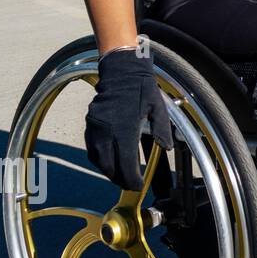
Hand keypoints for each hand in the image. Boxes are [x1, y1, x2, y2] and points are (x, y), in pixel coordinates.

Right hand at [84, 48, 172, 190]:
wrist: (121, 71)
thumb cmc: (142, 89)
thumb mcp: (158, 108)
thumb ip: (161, 129)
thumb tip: (166, 148)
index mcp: (124, 130)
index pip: (126, 164)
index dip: (131, 179)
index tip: (137, 186)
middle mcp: (107, 132)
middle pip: (109, 166)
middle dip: (119, 179)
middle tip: (129, 184)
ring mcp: (95, 128)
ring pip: (97, 159)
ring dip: (108, 170)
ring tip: (119, 176)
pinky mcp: (90, 124)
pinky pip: (91, 148)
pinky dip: (99, 159)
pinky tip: (109, 161)